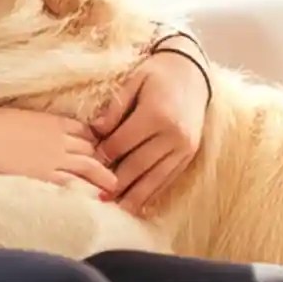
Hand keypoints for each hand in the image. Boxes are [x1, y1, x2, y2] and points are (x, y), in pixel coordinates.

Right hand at [0, 108, 116, 192]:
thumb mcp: (12, 115)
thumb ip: (32, 124)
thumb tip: (36, 129)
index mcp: (49, 120)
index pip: (83, 130)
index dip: (93, 141)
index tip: (98, 150)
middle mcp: (56, 138)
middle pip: (91, 148)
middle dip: (104, 158)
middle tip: (115, 169)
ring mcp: (52, 158)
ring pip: (89, 166)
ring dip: (104, 176)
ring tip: (116, 186)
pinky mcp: (44, 177)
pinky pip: (74, 184)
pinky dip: (88, 190)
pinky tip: (97, 199)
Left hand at [91, 38, 208, 214]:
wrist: (193, 72)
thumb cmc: (157, 73)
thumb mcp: (133, 81)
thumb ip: (115, 107)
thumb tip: (95, 130)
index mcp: (156, 115)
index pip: (122, 143)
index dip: (104, 156)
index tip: (88, 165)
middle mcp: (173, 134)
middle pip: (139, 165)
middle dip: (118, 183)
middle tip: (99, 198)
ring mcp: (185, 147)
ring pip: (156, 177)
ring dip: (137, 195)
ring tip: (119, 209)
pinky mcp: (191, 153)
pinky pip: (170, 177)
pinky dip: (155, 191)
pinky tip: (143, 203)